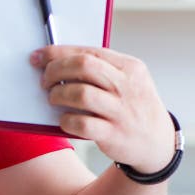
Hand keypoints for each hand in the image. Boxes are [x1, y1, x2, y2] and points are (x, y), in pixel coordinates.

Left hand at [30, 45, 174, 173]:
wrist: (157, 142)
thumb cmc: (131, 104)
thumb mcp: (127, 79)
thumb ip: (99, 67)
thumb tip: (53, 58)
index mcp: (129, 67)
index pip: (87, 51)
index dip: (57, 53)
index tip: (37, 57)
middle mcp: (128, 87)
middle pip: (83, 66)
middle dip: (55, 70)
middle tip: (44, 80)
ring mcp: (122, 111)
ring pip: (80, 93)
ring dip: (58, 95)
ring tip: (53, 98)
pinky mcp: (114, 135)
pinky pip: (81, 124)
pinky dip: (66, 120)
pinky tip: (64, 120)